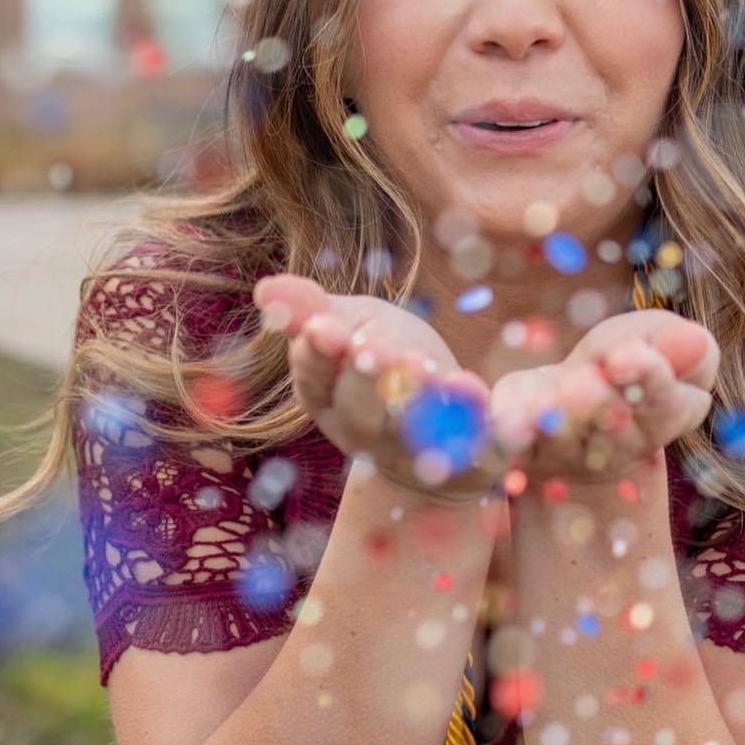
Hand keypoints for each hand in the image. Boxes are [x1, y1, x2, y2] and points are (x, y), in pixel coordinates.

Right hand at [253, 274, 503, 502]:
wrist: (441, 441)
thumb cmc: (386, 361)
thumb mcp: (348, 326)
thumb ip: (313, 310)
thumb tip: (267, 288)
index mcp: (329, 398)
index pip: (315, 378)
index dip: (319, 354)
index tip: (324, 328)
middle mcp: (368, 432)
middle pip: (360, 410)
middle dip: (365, 377)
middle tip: (374, 348)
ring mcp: (418, 449)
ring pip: (413, 428)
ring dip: (415, 396)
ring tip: (419, 363)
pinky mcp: (472, 456)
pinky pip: (477, 444)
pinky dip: (477, 419)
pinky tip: (472, 386)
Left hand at [490, 310, 719, 488]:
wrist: (573, 404)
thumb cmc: (625, 361)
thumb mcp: (657, 340)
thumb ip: (679, 345)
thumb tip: (696, 341)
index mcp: (662, 415)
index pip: (662, 400)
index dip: (647, 378)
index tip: (624, 356)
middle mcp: (617, 445)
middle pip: (609, 427)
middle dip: (594, 405)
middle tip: (581, 384)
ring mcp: (566, 452)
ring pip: (558, 439)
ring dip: (547, 423)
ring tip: (538, 407)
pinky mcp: (519, 447)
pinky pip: (504, 446)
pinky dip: (495, 432)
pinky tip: (481, 410)